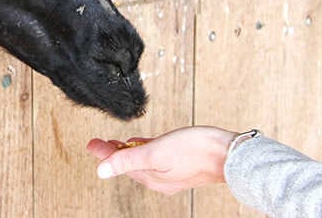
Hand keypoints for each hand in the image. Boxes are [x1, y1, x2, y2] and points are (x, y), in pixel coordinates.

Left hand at [86, 126, 236, 194]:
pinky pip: (156, 158)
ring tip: (117, 142)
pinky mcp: (182, 163)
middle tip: (99, 142)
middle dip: (113, 152)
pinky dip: (145, 150)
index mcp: (151, 178)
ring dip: (128, 151)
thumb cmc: (196, 151)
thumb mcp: (155, 153)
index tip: (91, 143)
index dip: (103, 152)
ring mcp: (171, 172)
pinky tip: (146, 143)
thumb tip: (100, 171)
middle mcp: (160, 179)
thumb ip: (126, 160)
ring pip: (142, 161)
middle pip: (129, 164)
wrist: (230, 153)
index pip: (119, 164)